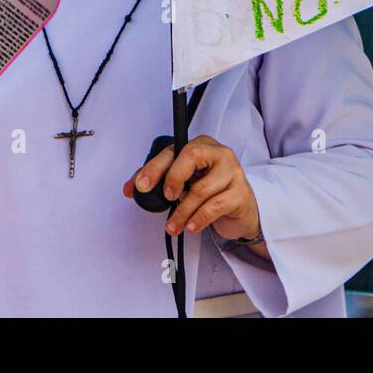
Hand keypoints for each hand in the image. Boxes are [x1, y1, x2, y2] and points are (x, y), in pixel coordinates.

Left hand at [124, 134, 261, 242]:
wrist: (240, 210)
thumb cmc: (210, 192)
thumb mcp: (184, 183)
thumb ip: (158, 182)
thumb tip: (131, 188)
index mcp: (202, 146)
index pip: (175, 150)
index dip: (155, 167)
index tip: (141, 185)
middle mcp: (219, 153)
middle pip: (191, 156)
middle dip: (173, 178)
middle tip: (167, 197)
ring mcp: (233, 172)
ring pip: (202, 188)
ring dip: (182, 211)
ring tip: (174, 225)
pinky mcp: (240, 193)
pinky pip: (215, 205)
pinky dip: (199, 218)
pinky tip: (191, 226)